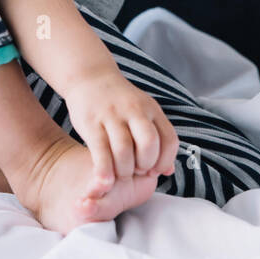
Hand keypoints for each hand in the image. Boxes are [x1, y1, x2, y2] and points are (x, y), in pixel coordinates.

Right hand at [63, 68, 179, 188]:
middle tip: (136, 171)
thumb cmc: (119, 103)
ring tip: (120, 174)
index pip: (169, 139)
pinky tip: (104, 181)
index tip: (154, 170)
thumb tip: (168, 171)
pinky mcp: (92, 123)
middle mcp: (134, 110)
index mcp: (151, 109)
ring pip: (124, 149)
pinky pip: (100, 150)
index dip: (165, 161)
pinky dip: (104, 170)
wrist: (90, 77)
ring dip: (124, 170)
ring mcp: (112, 115)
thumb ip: (158, 139)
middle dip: (145, 165)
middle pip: (149, 143)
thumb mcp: (144, 113)